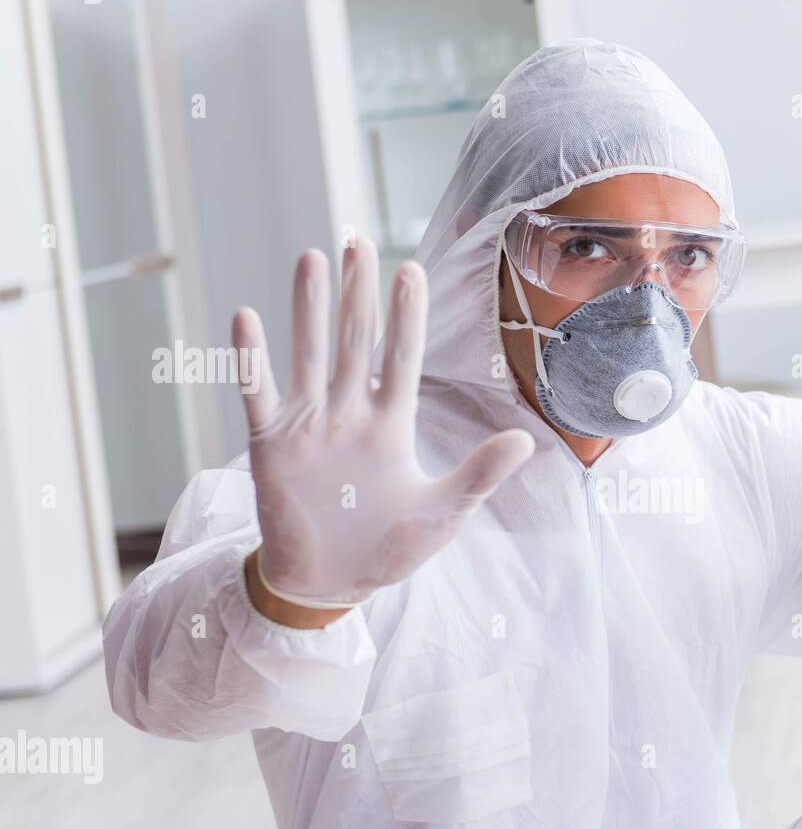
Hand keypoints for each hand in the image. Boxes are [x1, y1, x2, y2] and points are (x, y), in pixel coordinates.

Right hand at [232, 239, 533, 604]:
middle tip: (358, 243)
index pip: (400, 358)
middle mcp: (349, 414)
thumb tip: (528, 440)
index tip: (411, 270)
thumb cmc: (387, 549)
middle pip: (353, 343)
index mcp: (391, 425)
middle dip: (357, 295)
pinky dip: (250, 360)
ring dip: (308, 309)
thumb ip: (480, 473)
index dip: (406, 316)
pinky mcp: (270, 445)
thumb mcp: (443, 512)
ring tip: (313, 258)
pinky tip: (246, 317)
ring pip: (309, 355)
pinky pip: (257, 394)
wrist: (330, 585)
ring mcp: (308, 425)